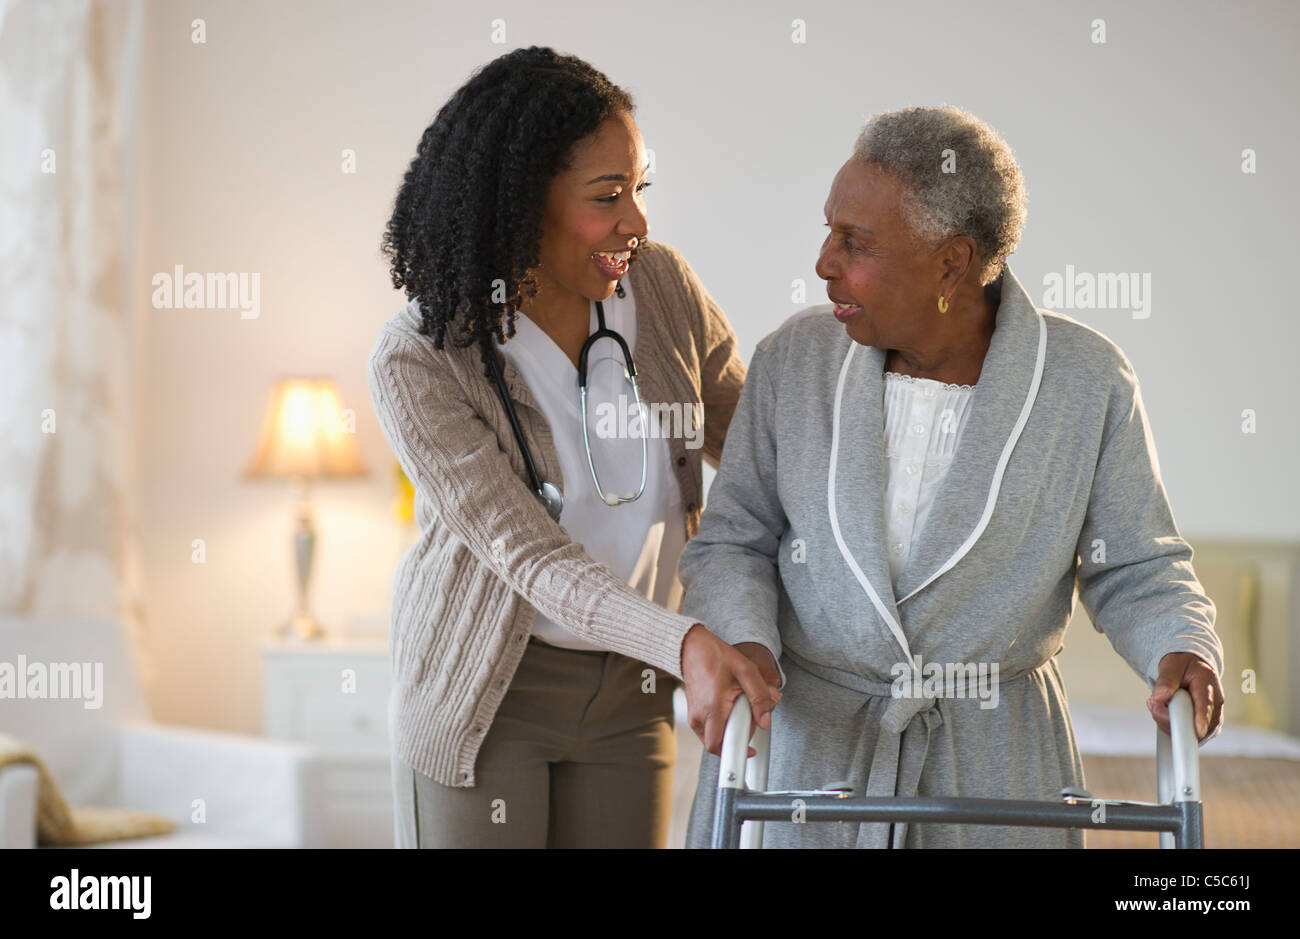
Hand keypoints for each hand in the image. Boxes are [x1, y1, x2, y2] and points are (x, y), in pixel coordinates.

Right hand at [680, 625, 782, 758]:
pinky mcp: (694, 716)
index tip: (750, 751)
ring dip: (731, 728)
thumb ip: (759, 696)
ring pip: (716, 737)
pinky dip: (724, 723)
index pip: (718, 746)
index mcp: (712, 708)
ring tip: (738, 707)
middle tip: (748, 714)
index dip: (737, 752)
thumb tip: (765, 721)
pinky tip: (730, 706)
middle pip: (721, 743)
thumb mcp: (746, 671)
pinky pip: (711, 729)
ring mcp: (694, 717)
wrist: (691, 649)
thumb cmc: (716, 657)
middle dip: (739, 735)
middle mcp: (699, 717)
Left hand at [1148, 652, 1222, 740]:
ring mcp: (1212, 716)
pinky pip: (1186, 733)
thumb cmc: (1182, 665)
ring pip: (1188, 731)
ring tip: (1162, 702)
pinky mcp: (1206, 725)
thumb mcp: (1172, 665)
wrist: (1191, 669)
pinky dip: (1171, 724)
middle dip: (1168, 717)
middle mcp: (1215, 703)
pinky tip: (1168, 711)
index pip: (1204, 705)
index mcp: (1207, 684)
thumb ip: (1166, 680)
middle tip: (1154, 701)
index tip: (1198, 732)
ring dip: (1167, 720)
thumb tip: (1159, 698)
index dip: (1200, 720)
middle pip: (1194, 723)